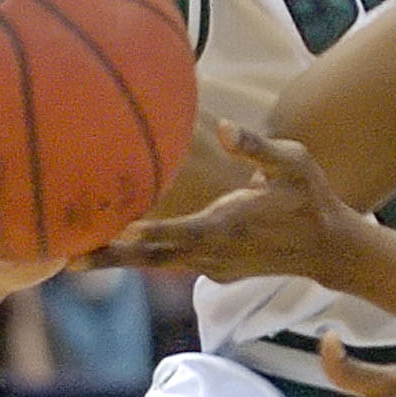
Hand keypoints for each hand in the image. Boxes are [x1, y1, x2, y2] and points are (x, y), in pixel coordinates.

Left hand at [83, 125, 364, 288]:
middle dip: (110, 259)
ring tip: (76, 258)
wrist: (329, 247)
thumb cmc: (311, 199)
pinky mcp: (216, 269)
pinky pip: (173, 264)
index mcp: (228, 224)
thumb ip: (259, 146)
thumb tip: (226, 126)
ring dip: (120, 260)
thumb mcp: (295, 163)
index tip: (108, 236)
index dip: (142, 236)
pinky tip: (122, 249)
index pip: (175, 233)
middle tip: (66, 260)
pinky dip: (145, 258)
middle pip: (153, 258)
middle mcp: (214, 252)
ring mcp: (213, 266)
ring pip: (158, 264)